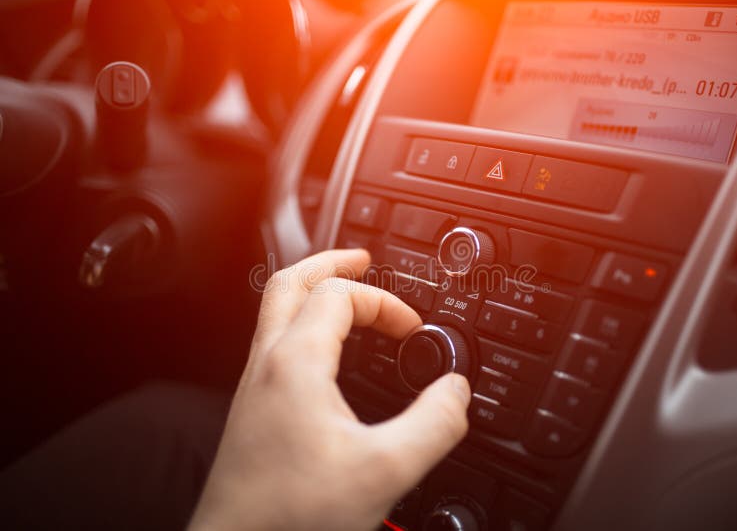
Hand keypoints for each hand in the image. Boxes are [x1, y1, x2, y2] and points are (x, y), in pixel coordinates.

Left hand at [189, 249, 470, 530]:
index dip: (384, 301)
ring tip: (345, 294)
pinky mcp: (252, 412)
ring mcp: (254, 388)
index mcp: (295, 364)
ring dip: (313, 291)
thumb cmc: (289, 517)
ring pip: (276, 312)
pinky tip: (326, 355)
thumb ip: (433, 425)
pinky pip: (275, 346)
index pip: (339, 294)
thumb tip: (456, 393)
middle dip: (330, 262)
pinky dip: (304, 327)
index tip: (411, 329)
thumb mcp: (384, 472)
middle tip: (363, 259)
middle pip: (290, 282)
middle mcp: (266, 367)